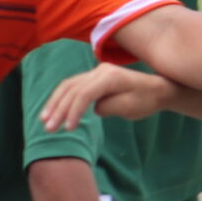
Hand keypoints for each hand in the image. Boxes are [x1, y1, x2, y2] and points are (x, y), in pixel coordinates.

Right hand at [40, 64, 166, 130]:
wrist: (156, 89)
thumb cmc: (146, 100)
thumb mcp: (129, 107)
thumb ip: (107, 107)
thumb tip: (92, 108)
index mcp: (109, 77)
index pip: (84, 94)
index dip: (73, 112)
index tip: (68, 130)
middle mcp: (99, 71)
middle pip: (72, 89)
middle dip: (58, 109)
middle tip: (48, 128)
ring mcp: (95, 73)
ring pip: (68, 86)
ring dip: (55, 103)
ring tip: (44, 120)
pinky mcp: (94, 78)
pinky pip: (73, 86)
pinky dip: (62, 99)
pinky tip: (53, 111)